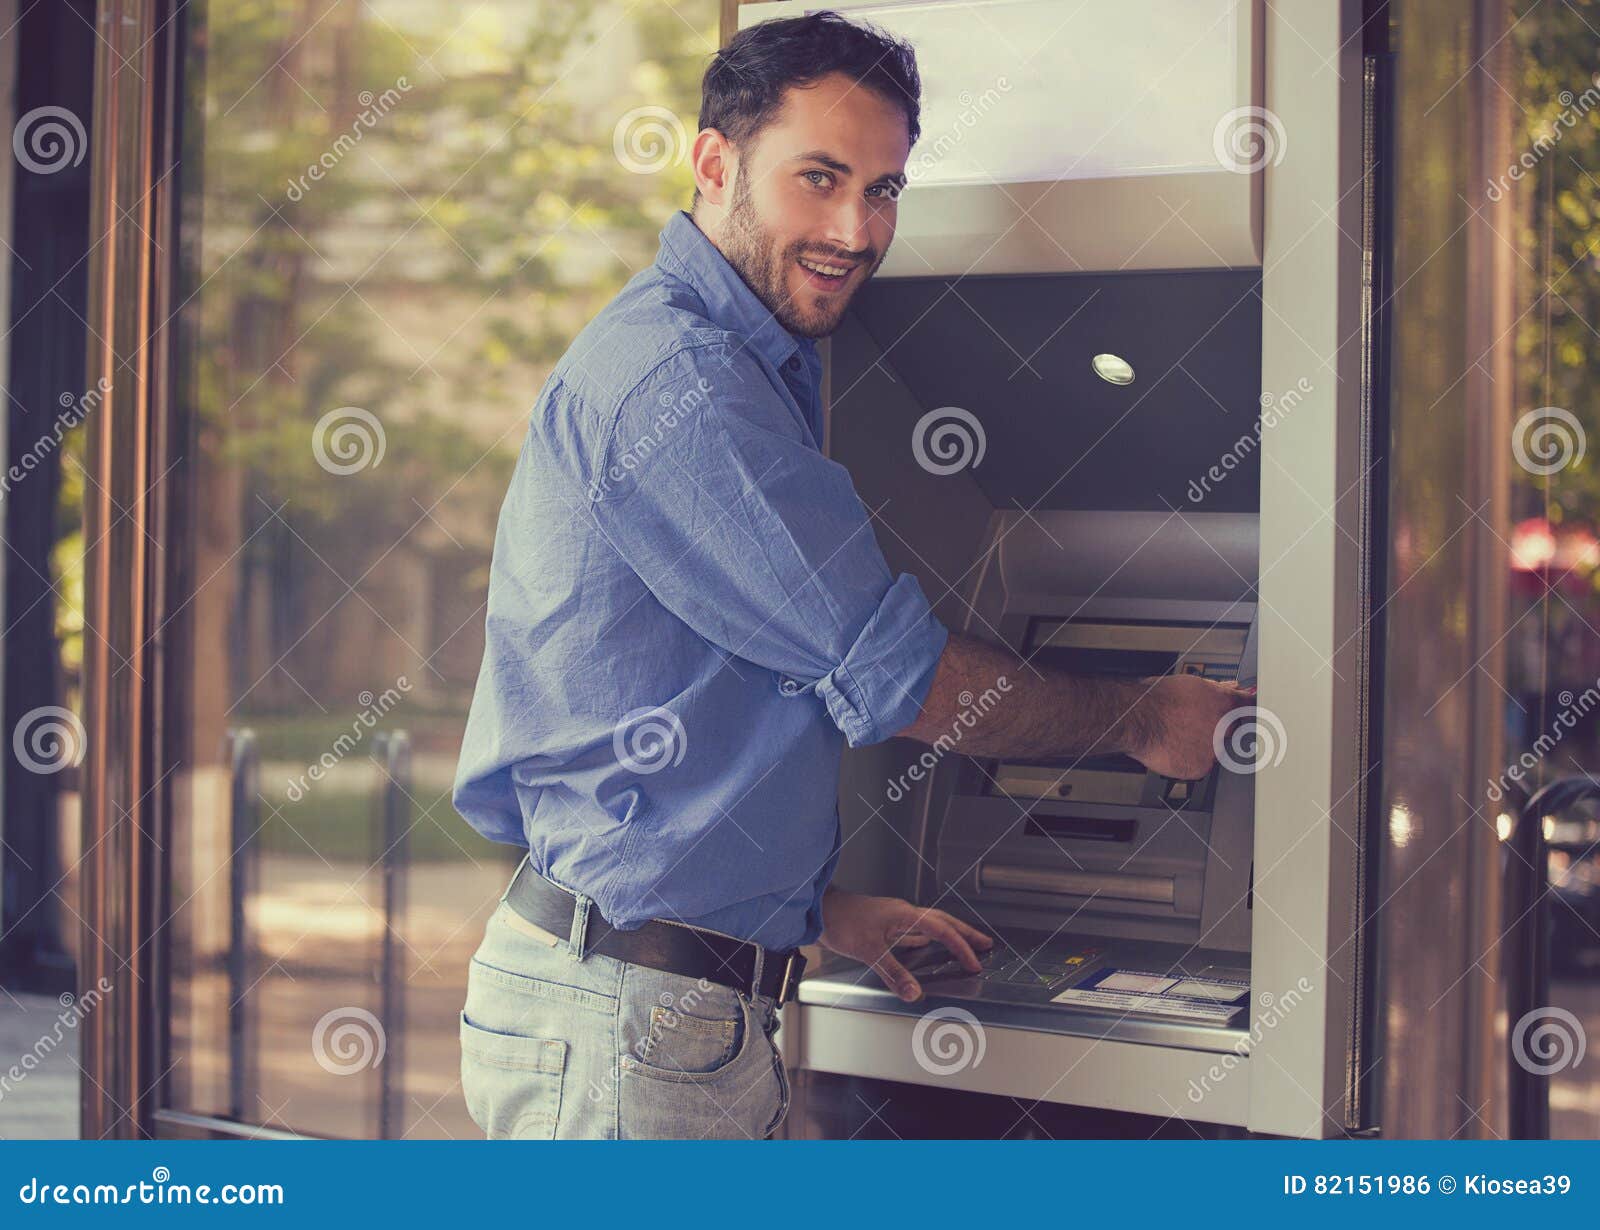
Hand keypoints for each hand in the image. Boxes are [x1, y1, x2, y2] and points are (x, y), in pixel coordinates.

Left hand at [818, 889, 992, 1002]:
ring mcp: (894, 917)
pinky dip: (927, 938)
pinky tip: (925, 944)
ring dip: (949, 935)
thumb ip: (893, 972)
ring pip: (931, 925)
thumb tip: (915, 992)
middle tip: (986, 944)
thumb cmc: (840, 921)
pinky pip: (914, 930)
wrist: (818, 909)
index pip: (941, 930)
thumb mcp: (868, 950)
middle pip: (943, 922)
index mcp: (904, 914)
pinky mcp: (885, 924)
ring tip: (964, 945)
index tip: (974, 962)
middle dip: (965, 934)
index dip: (960, 947)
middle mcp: (902, 913)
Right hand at [1126, 674, 1256, 779]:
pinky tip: (1175, 748)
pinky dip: (1189, 760)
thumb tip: (1233, 687)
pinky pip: (1199, 765)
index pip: (1248, 706)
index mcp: (1224, 703)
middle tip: (1194, 723)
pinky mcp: (1201, 767)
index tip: (1246, 710)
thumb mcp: (1191, 683)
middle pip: (1231, 730)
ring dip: (1201, 744)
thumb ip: (1218, 688)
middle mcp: (1224, 727)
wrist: (1139, 720)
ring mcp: (1214, 749)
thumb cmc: (1157, 699)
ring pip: (1214, 749)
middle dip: (1217, 727)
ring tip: (1177, 735)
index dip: (1246, 708)